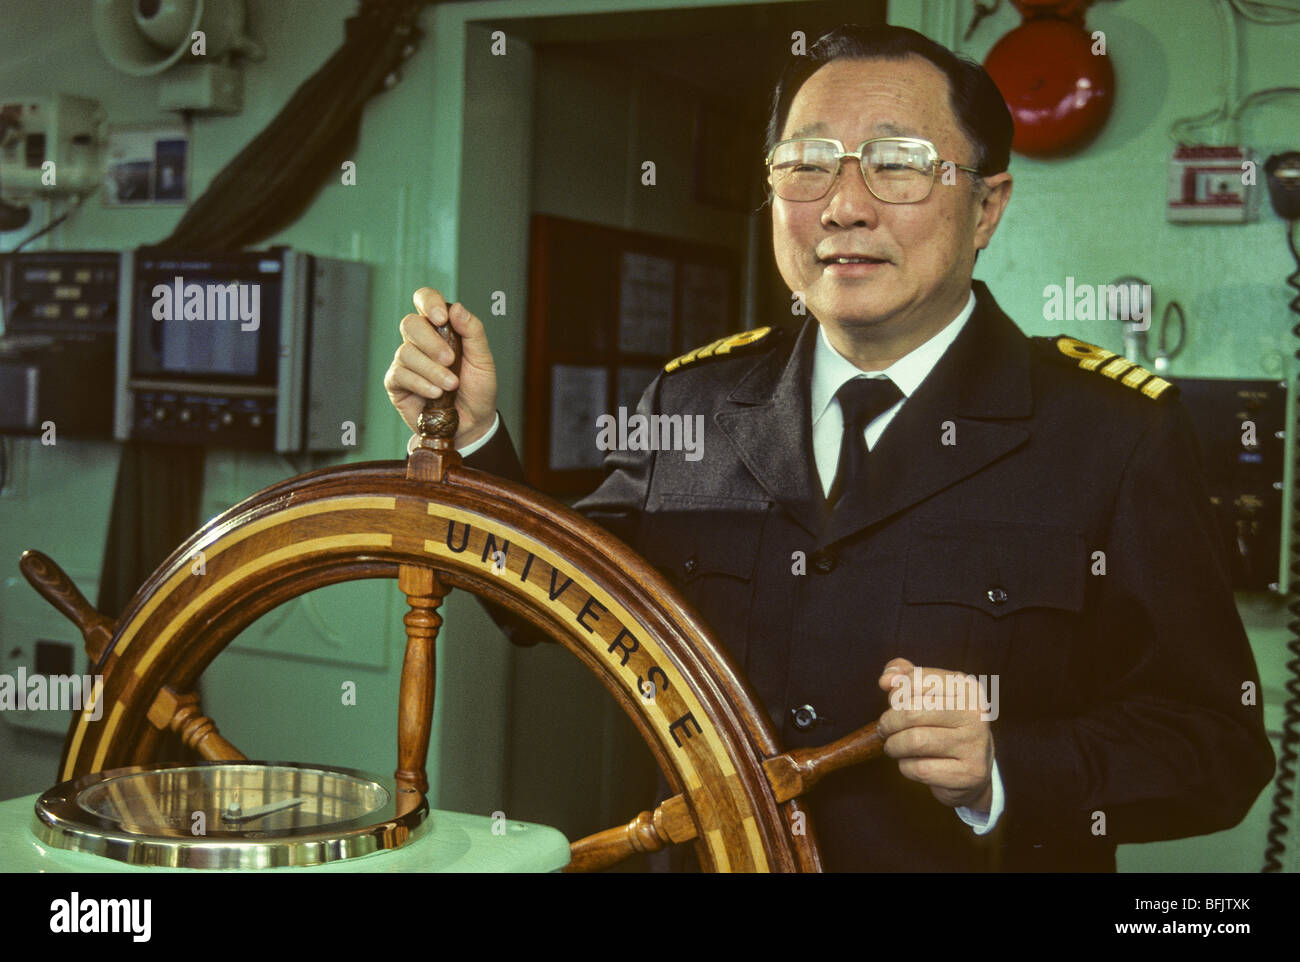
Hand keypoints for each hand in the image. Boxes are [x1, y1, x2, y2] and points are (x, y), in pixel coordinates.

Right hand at [384, 288, 497, 448]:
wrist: (472, 423)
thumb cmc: (477, 389)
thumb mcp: (483, 360)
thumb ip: (473, 332)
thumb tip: (457, 308)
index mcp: (440, 328)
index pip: (425, 300)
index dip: (429, 302)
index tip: (441, 318)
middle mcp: (419, 341)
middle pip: (410, 323)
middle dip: (431, 341)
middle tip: (450, 360)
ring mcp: (406, 362)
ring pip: (406, 352)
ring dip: (431, 369)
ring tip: (451, 385)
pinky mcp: (396, 384)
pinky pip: (400, 375)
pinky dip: (421, 383)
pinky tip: (436, 393)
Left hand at [876, 657, 993, 811]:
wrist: (973, 768)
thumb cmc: (943, 724)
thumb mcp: (928, 692)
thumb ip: (903, 674)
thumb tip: (885, 681)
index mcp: (966, 687)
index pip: (916, 681)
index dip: (896, 694)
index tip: (894, 705)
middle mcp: (975, 714)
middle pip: (912, 711)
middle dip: (889, 722)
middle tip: (885, 729)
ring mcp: (975, 745)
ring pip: (915, 741)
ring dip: (894, 745)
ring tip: (893, 746)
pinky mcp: (968, 774)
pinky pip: (920, 768)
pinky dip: (905, 766)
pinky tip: (911, 763)